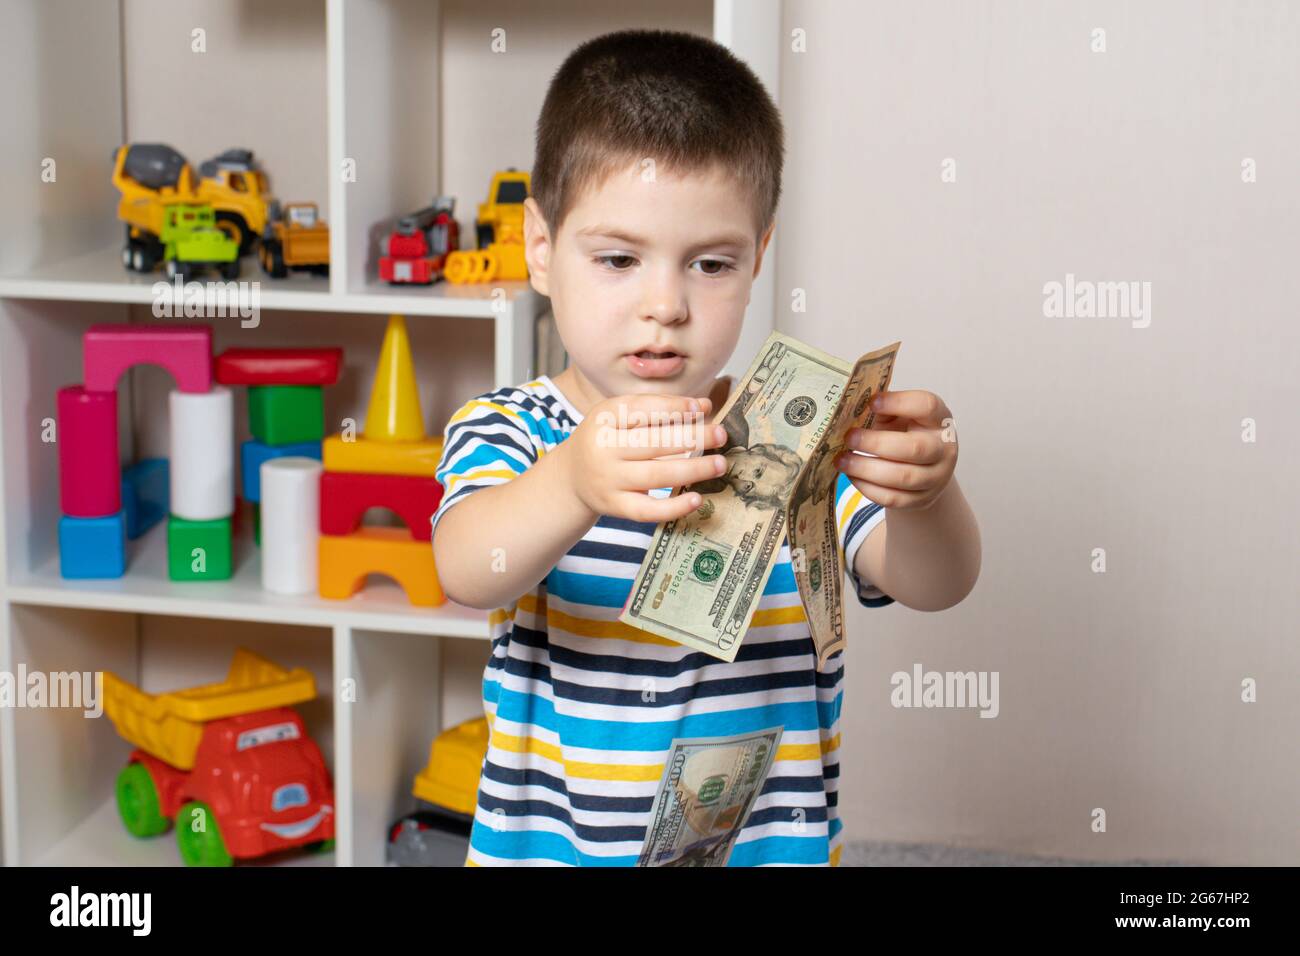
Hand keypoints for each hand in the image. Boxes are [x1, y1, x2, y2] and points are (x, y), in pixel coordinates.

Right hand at [561, 393, 728, 522]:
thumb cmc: (607, 440)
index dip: (675, 408)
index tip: (704, 408)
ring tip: (719, 464)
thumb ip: (658, 408)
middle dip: (692, 438)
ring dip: (692, 469)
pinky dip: (674, 507)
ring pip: (655, 475)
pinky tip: (697, 499)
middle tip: (721, 435)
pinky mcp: (614, 506)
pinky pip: (647, 510)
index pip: (643, 409)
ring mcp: (608, 479)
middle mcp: (603, 448)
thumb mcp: (619, 415)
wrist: (571, 477)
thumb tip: (704, 407)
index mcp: (605, 417)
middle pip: (653, 442)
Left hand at [835, 389, 957, 510]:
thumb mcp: (899, 416)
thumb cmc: (905, 434)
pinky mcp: (921, 500)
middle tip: (848, 438)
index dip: (898, 402)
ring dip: (866, 469)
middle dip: (875, 444)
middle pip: (914, 448)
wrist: (923, 469)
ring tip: (842, 460)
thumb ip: (882, 410)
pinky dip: (867, 488)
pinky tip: (852, 476)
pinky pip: (893, 498)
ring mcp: (936, 478)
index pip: (927, 406)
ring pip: (902, 477)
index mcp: (939, 419)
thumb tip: (850, 410)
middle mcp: (943, 449)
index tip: (872, 402)